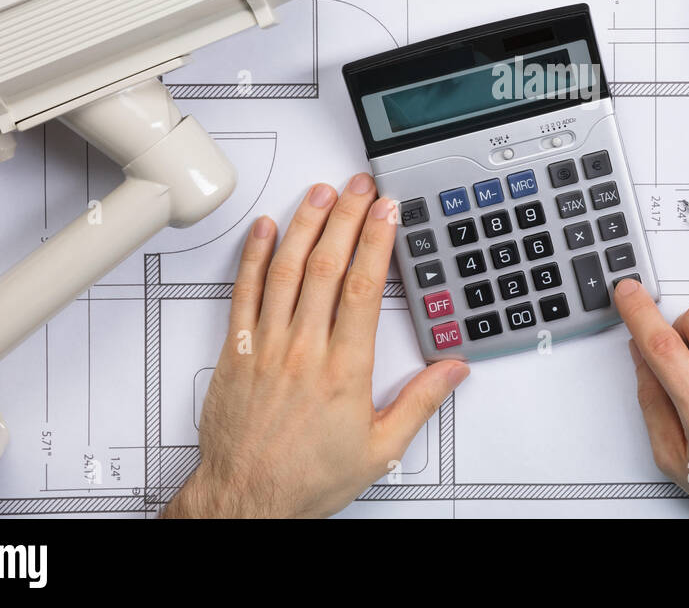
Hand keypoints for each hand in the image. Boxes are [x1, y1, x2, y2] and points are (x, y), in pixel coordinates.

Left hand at [163, 174, 469, 518]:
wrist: (246, 501)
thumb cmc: (305, 478)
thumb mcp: (380, 449)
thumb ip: (420, 403)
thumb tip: (452, 371)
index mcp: (343, 371)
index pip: (363, 288)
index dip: (376, 241)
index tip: (386, 212)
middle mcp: (304, 351)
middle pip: (328, 267)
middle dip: (346, 218)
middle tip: (360, 187)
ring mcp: (267, 347)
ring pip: (287, 271)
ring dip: (306, 225)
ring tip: (320, 193)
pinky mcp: (236, 352)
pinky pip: (244, 293)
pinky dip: (254, 256)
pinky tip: (265, 229)